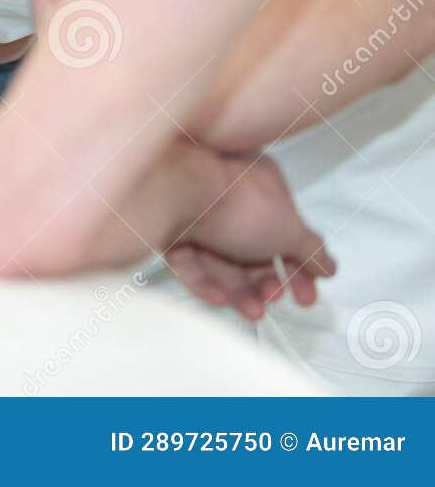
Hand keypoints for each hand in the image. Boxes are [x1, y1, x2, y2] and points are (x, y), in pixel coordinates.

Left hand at [168, 153, 336, 320]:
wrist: (176, 191)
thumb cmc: (236, 201)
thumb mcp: (290, 229)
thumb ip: (311, 252)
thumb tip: (329, 267)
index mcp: (261, 187)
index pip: (287, 232)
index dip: (301, 269)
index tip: (307, 298)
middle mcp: (227, 198)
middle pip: (251, 250)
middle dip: (265, 283)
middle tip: (272, 300)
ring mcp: (195, 213)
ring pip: (220, 260)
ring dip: (239, 291)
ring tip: (252, 311)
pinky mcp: (168, 228)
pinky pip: (189, 261)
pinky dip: (204, 282)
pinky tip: (219, 299)